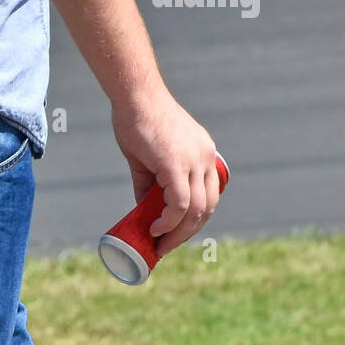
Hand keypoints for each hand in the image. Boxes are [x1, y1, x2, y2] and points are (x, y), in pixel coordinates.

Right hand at [111, 87, 219, 256]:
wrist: (135, 97)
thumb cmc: (138, 122)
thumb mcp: (148, 160)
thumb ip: (150, 187)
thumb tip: (145, 214)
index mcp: (204, 155)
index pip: (209, 197)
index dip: (195, 222)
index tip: (175, 235)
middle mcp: (205, 158)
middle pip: (206, 208)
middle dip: (187, 234)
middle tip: (166, 247)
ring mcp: (194, 160)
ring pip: (195, 210)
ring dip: (178, 234)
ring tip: (160, 245)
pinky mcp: (177, 164)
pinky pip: (180, 204)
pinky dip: (168, 222)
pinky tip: (156, 229)